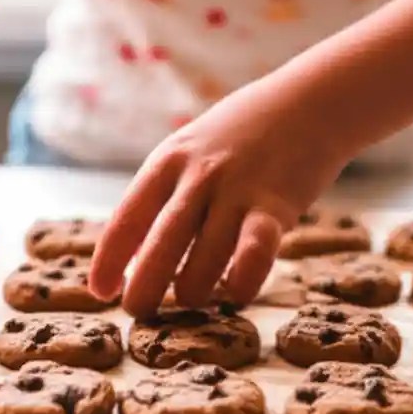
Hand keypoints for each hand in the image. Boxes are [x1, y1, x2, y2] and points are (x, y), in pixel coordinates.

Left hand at [89, 81, 347, 315]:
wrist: (312, 101)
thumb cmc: (247, 132)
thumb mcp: (194, 147)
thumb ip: (168, 191)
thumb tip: (138, 249)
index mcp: (168, 161)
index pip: (126, 218)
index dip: (108, 261)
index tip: (100, 291)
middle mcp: (198, 176)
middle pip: (160, 246)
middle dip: (144, 288)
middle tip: (139, 313)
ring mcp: (237, 191)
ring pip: (203, 262)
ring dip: (193, 292)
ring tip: (192, 302)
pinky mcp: (276, 206)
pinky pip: (252, 255)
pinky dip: (241, 282)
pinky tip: (236, 293)